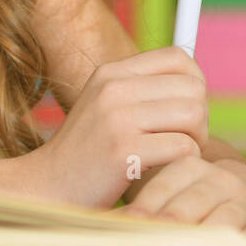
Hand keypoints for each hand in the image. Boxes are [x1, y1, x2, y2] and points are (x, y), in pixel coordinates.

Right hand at [22, 46, 210, 208]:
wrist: (45, 188)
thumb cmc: (86, 154)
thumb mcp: (105, 106)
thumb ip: (141, 90)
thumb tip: (196, 82)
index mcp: (111, 72)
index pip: (178, 57)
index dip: (195, 83)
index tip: (187, 110)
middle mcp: (113, 88)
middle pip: (193, 87)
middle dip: (200, 118)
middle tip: (184, 139)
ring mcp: (117, 118)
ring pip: (193, 114)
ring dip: (195, 140)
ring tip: (175, 154)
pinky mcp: (123, 152)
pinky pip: (183, 148)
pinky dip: (184, 162)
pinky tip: (163, 170)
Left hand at [115, 155, 245, 245]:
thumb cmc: (195, 197)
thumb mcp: (172, 191)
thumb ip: (144, 208)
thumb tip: (106, 227)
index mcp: (190, 166)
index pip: (162, 190)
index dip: (142, 211)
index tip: (124, 227)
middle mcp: (220, 179)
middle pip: (188, 209)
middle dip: (166, 230)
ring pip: (219, 226)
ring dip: (198, 245)